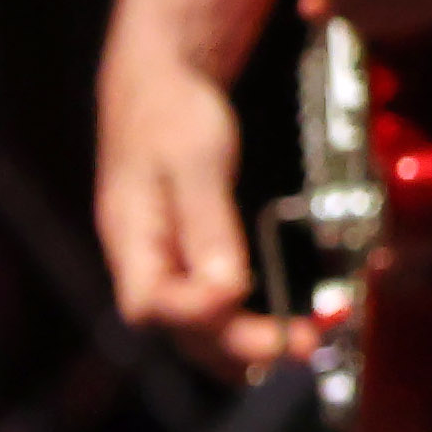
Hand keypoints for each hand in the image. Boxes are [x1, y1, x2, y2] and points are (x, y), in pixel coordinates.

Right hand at [97, 41, 292, 378]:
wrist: (161, 82)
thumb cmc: (171, 115)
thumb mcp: (193, 161)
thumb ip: (207, 227)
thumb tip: (225, 293)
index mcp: (130, 238)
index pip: (149, 303)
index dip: (196, 316)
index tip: (245, 307)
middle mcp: (144, 261)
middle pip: (179, 327)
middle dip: (238, 346)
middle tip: (301, 349)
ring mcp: (164, 261)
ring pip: (195, 324)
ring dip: (244, 344)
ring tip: (300, 349)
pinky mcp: (187, 255)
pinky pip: (211, 302)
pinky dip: (243, 320)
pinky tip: (279, 327)